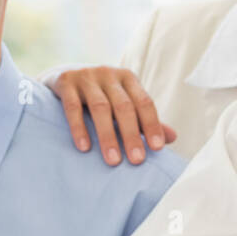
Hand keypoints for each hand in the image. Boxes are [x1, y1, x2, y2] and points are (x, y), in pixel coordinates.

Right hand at [52, 66, 177, 165]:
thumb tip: (173, 138)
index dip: (152, 125)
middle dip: (132, 135)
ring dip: (108, 136)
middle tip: (137, 160)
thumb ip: (144, 120)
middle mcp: (109, 74)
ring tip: (113, 160)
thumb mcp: (123, 102)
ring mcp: (86, 77)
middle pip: (124, 106)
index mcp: (128, 78)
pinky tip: (84, 147)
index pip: (144, 102)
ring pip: (100, 108)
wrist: (63, 76)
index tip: (157, 148)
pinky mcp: (65, 82)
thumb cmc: (101, 95)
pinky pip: (73, 107)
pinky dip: (79, 128)